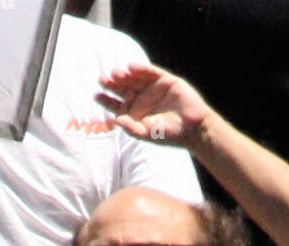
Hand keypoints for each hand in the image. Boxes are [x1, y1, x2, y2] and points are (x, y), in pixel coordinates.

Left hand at [95, 64, 211, 145]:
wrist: (192, 128)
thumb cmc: (169, 135)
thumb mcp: (147, 134)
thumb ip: (131, 128)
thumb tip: (116, 120)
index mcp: (135, 113)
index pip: (117, 104)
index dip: (106, 100)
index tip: (96, 95)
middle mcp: (142, 99)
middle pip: (123, 88)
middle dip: (112, 84)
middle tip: (102, 79)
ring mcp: (153, 88)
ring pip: (135, 78)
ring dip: (124, 75)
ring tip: (115, 73)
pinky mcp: (165, 80)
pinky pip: (151, 72)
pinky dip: (141, 68)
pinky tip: (131, 67)